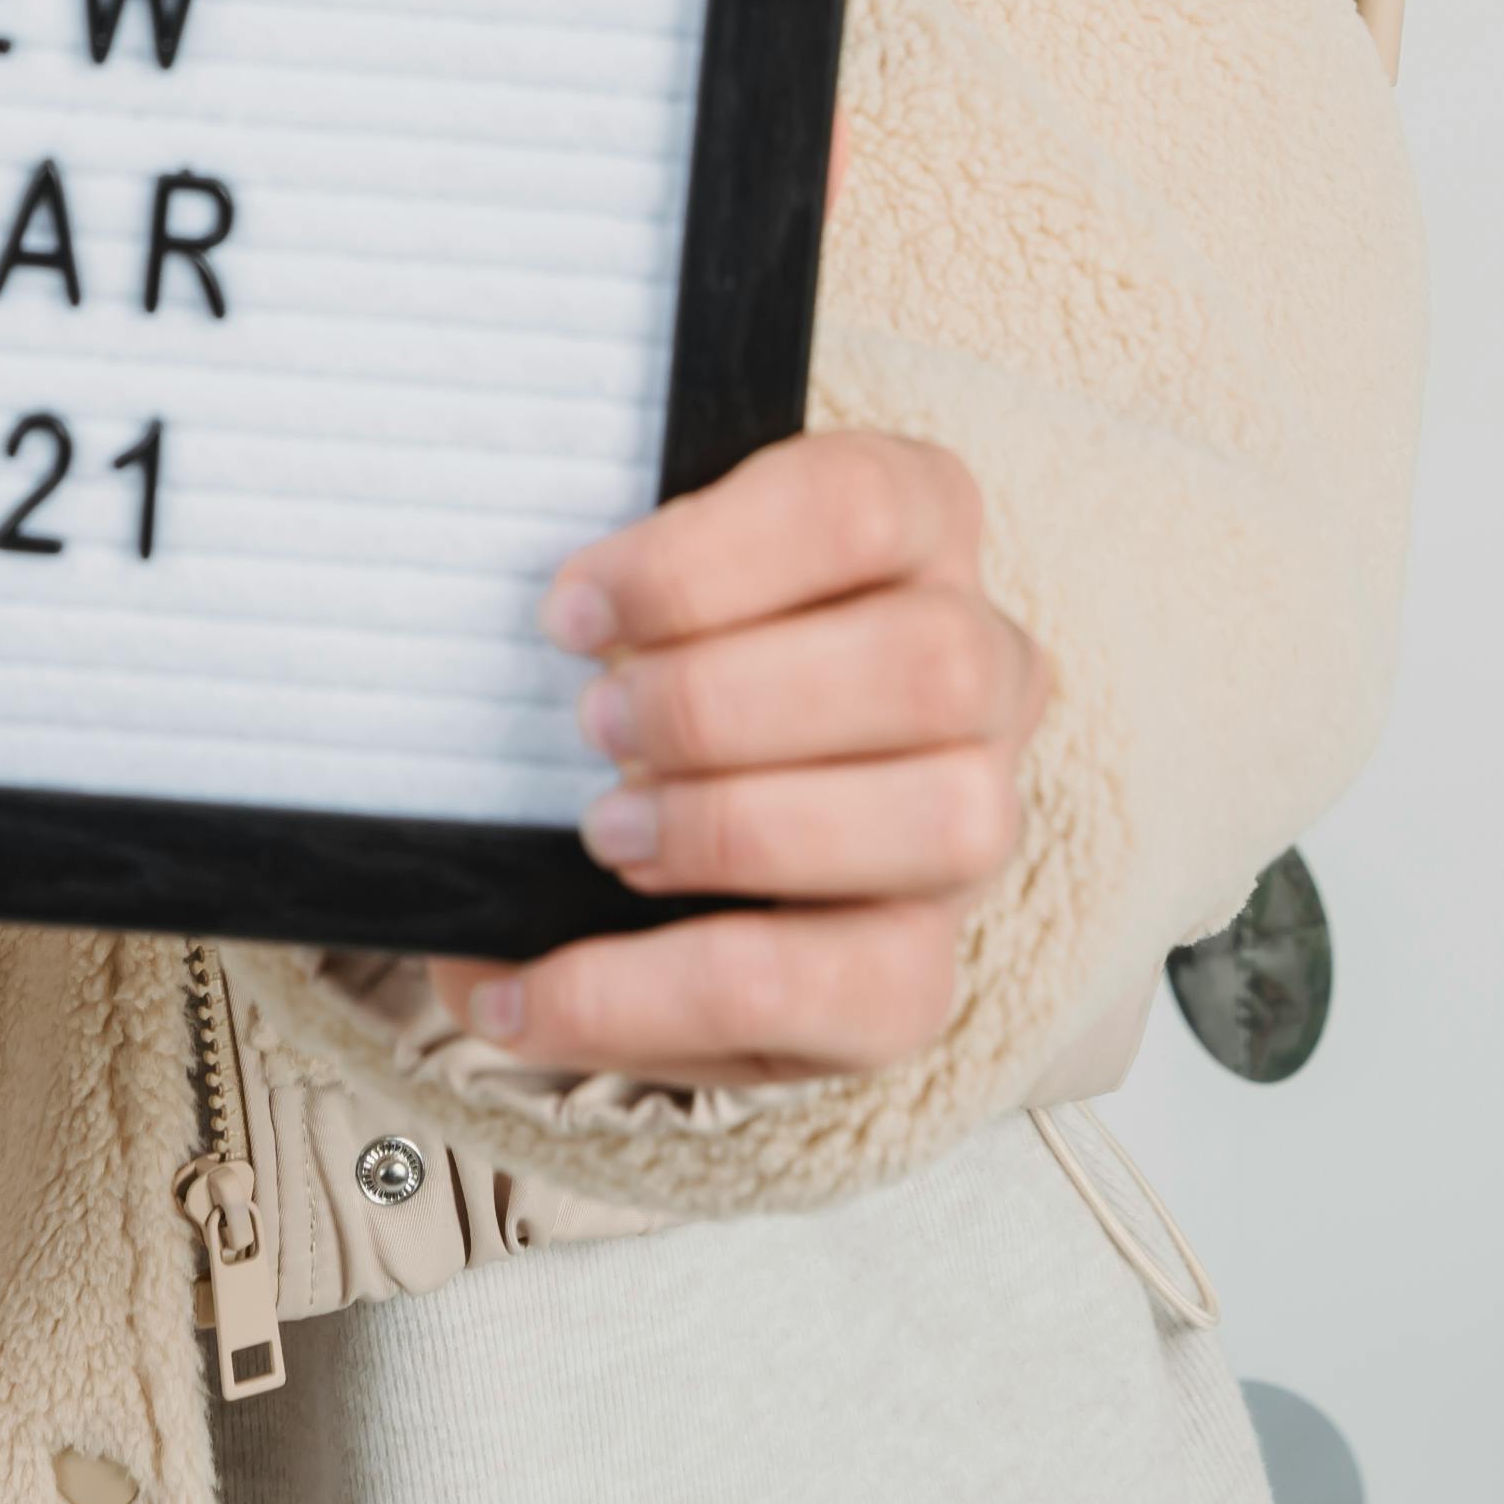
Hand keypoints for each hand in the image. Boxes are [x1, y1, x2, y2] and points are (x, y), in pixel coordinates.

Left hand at [424, 433, 1041, 1085]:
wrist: (663, 823)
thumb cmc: (651, 667)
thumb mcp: (631, 601)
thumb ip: (605, 594)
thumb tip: (518, 620)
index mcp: (918, 526)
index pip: (859, 506)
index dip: (707, 558)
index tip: (570, 611)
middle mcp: (985, 671)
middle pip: (930, 664)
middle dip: (731, 701)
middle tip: (591, 726)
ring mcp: (972, 828)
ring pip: (944, 819)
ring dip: (743, 828)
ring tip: (601, 834)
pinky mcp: (918, 972)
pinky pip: (844, 994)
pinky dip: (658, 997)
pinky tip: (528, 991)